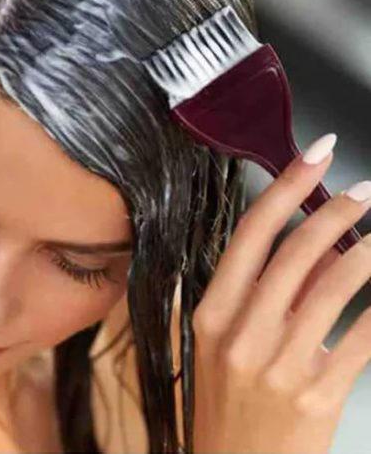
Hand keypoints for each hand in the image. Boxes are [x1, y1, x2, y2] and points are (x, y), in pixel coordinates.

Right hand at [192, 133, 370, 452]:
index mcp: (211, 316)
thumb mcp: (226, 348)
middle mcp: (240, 335)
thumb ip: (266, 296)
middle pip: (294, 254)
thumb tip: (317, 246)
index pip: (249, 236)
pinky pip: (364, 338)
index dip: (285, 189)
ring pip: (333, 288)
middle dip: (335, 211)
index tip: (316, 155)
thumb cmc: (229, 410)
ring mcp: (278, 366)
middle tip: (366, 190)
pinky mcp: (316, 395)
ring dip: (369, 251)